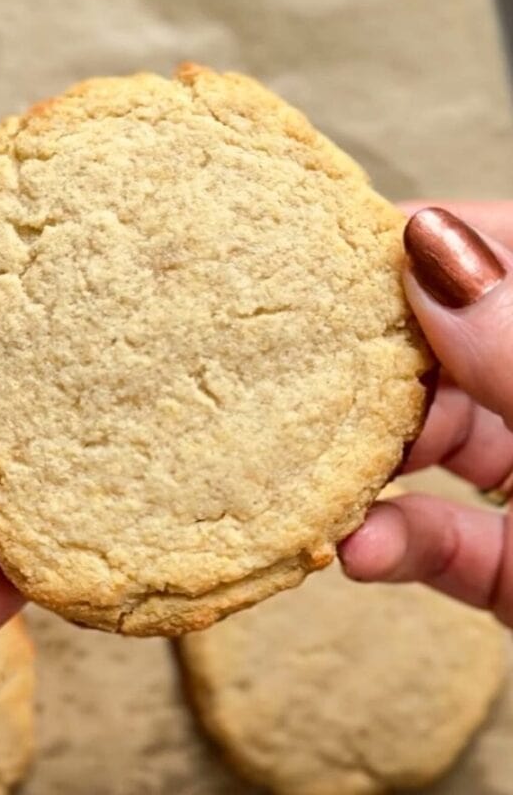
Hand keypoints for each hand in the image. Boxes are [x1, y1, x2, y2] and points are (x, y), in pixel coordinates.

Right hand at [340, 201, 512, 626]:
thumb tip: (425, 247)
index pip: (506, 253)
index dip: (422, 246)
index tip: (332, 260)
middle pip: (452, 353)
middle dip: (374, 369)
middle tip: (301, 379)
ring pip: (438, 451)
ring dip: (372, 468)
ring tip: (317, 476)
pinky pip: (447, 543)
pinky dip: (398, 546)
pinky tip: (358, 548)